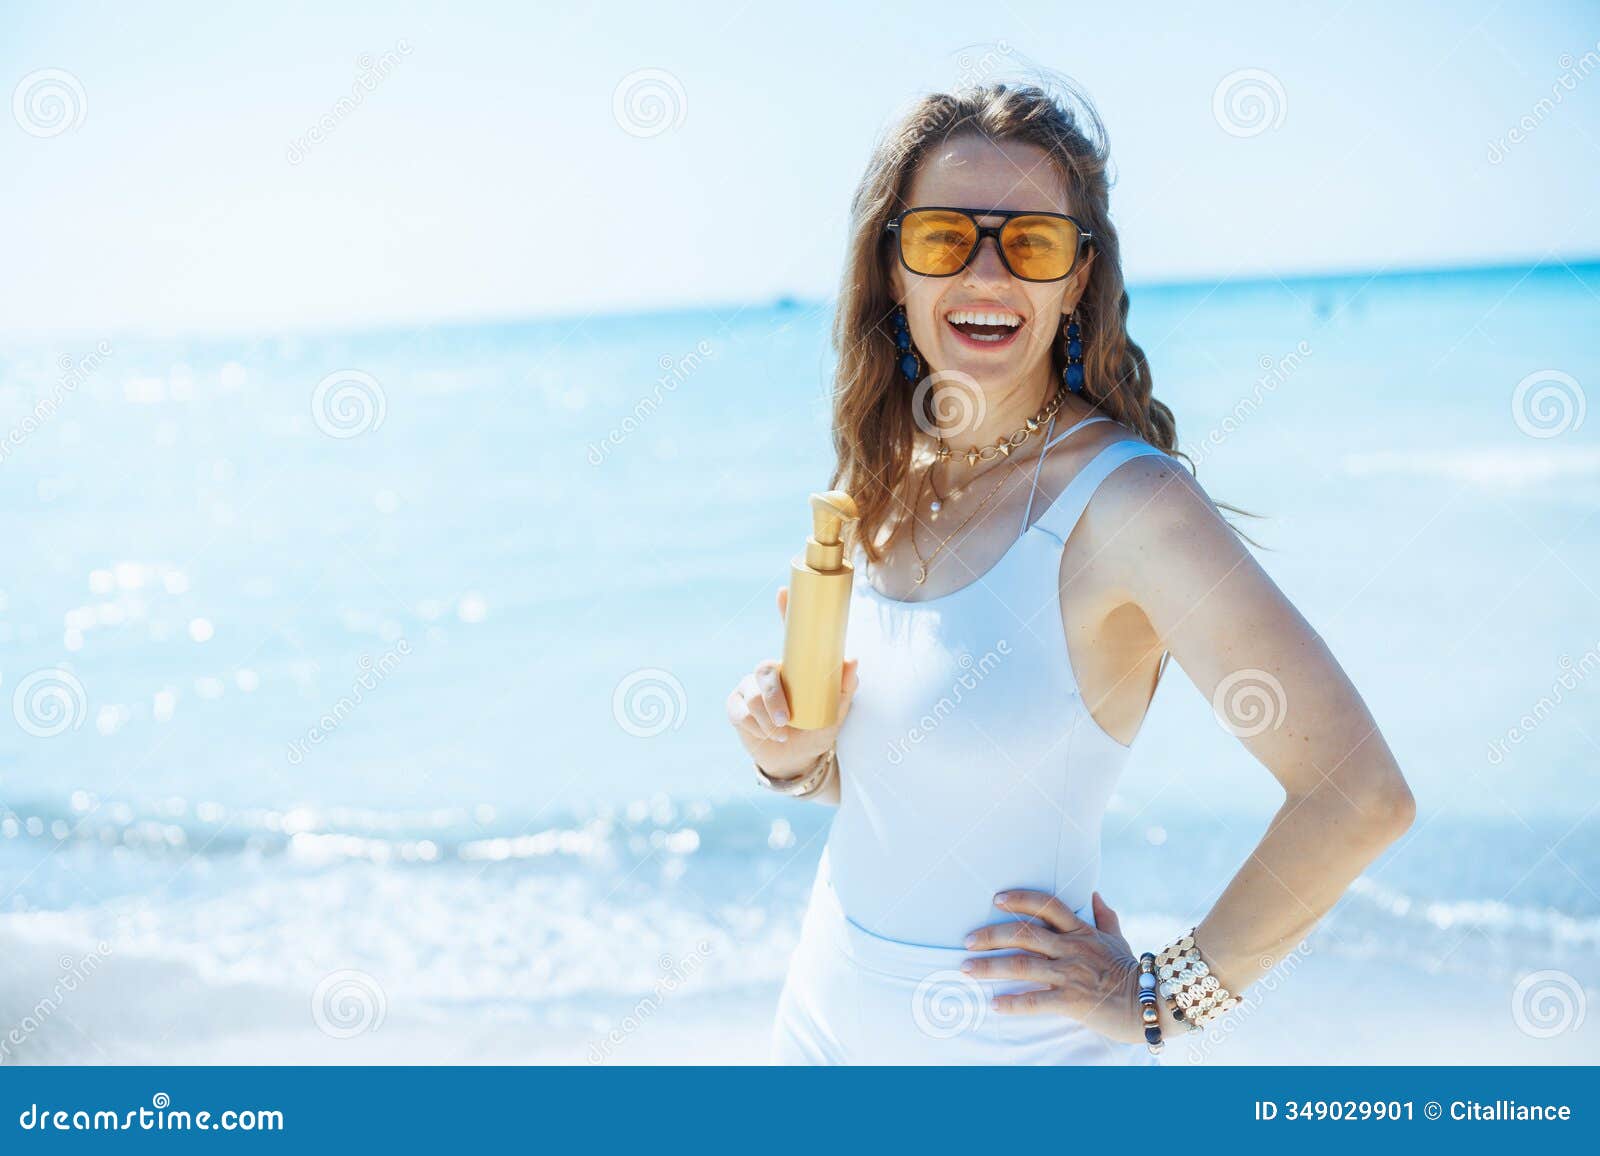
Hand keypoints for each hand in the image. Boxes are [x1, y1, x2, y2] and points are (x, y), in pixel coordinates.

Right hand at [726, 586, 858, 777]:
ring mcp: (750, 688)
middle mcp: (771, 672)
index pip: (789, 634)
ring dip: (767, 717)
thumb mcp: (836, 711)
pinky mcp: (736, 706)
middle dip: (774, 696)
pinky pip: (740, 710)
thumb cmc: (817, 730)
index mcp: (795, 666)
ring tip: (783, 733)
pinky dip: (756, 725)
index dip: (784, 609)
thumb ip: (845, 688)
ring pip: (752, 693)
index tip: (783, 591)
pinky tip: (768, 734)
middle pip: (764, 669)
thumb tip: (853, 660)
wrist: (796, 761)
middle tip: (787, 720)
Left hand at [961, 890, 1143, 1044]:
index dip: (1020, 899)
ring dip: (990, 967)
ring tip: (966, 969)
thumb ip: (1105, 917)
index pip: (1047, 905)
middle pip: (1023, 934)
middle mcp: (1072, 948)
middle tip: (966, 940)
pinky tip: (995, 1005)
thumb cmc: (1132, 972)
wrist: (1153, 1004)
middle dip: (991, 936)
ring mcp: (1071, 974)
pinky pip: (1036, 1001)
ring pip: (1022, 965)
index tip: (996, 899)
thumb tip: (1095, 894)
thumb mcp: (1118, 939)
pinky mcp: (1072, 1001)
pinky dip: (1013, 1003)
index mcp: (1081, 932)